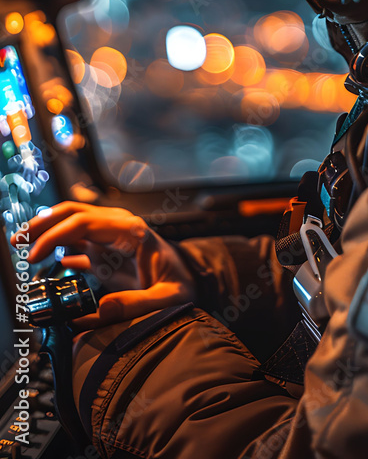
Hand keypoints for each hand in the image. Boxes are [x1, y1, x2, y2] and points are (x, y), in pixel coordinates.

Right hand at [10, 201, 196, 329]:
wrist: (190, 282)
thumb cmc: (182, 286)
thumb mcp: (167, 299)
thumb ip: (136, 305)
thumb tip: (97, 312)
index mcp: (131, 231)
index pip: (84, 221)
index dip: (55, 235)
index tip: (35, 256)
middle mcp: (118, 228)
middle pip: (73, 214)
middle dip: (43, 225)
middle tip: (19, 243)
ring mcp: (110, 238)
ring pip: (71, 224)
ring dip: (45, 232)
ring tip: (23, 247)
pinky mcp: (105, 252)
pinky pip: (75, 243)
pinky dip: (56, 248)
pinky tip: (42, 260)